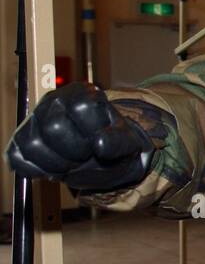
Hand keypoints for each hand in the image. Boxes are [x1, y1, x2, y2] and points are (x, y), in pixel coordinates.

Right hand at [7, 83, 153, 191]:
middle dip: (76, 151)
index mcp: (83, 93)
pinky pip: (19, 160)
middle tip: (88, 155)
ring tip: (74, 161)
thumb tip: (100, 143)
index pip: (82, 107)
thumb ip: (118, 141)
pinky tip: (58, 166)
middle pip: (53, 128)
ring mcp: (34, 119)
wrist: (104, 157)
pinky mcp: (21, 140)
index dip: (94, 132)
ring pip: (33, 145)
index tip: (103, 142)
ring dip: (58, 164)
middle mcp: (54, 100)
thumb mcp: (126, 143)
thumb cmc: (113, 145)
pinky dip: (39, 170)